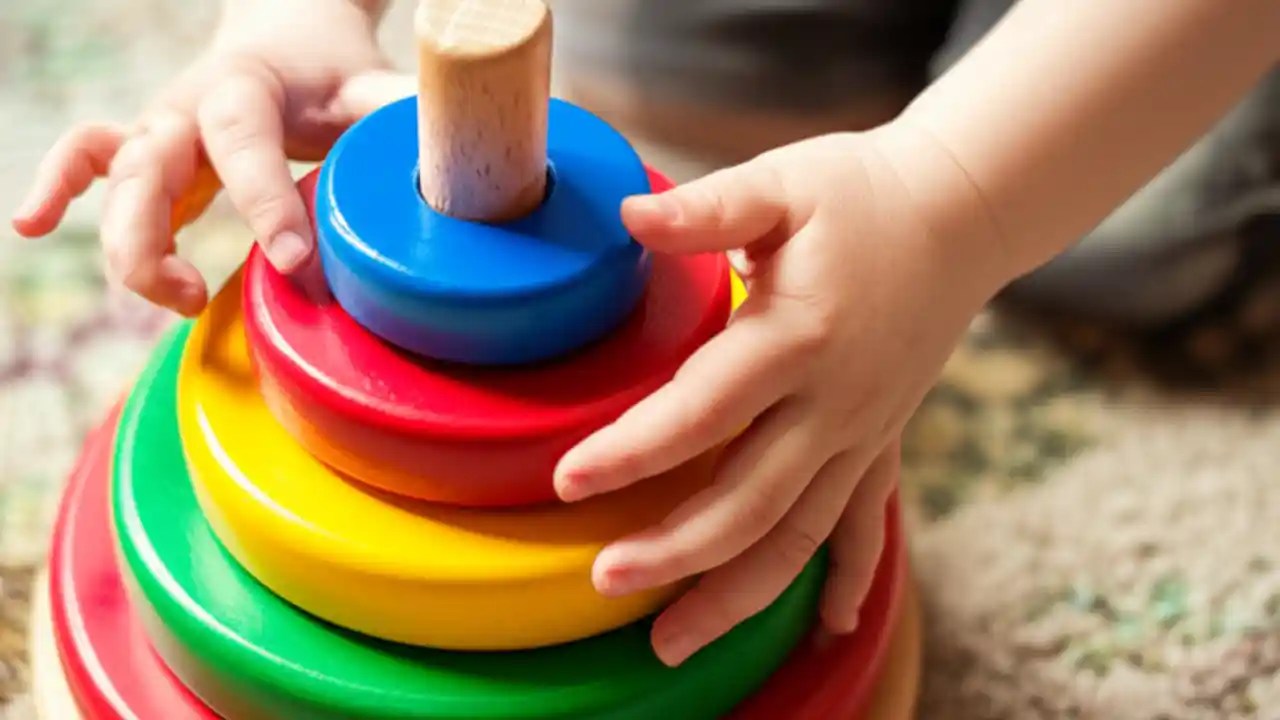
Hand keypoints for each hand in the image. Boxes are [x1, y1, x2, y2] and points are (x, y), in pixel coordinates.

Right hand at [10, 0, 394, 316]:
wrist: (289, 31)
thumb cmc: (333, 69)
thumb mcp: (372, 88)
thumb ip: (401, 120)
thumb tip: (451, 160)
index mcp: (245, 88)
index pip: (243, 141)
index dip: (262, 201)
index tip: (295, 261)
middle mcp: (187, 107)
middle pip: (147, 166)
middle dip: (156, 237)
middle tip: (198, 298)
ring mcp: (160, 128)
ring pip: (113, 180)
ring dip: (126, 243)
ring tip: (178, 298)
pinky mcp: (146, 150)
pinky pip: (87, 160)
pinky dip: (57, 188)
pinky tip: (30, 224)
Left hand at [554, 128, 1009, 665]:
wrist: (962, 212)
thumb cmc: (859, 194)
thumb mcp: (782, 184)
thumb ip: (707, 209)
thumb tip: (626, 215)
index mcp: (799, 335)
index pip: (705, 409)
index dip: (636, 450)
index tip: (572, 480)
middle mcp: (835, 401)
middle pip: (751, 500)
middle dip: (676, 552)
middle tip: (605, 582)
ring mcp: (864, 431)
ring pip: (801, 534)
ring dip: (739, 594)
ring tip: (673, 642)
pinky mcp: (882, 440)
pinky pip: (865, 523)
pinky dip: (849, 579)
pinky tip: (826, 629)